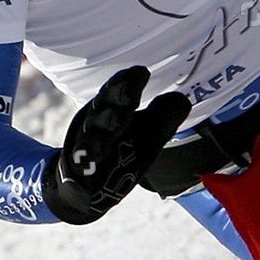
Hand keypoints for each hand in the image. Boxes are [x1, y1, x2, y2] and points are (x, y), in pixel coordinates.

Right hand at [43, 66, 190, 224]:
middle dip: (118, 98)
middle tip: (133, 93)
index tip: (141, 72)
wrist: (91, 187)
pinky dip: (85, 164)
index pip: (119, 91)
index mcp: (113, 110)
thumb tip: (180, 99)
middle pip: (106, 106)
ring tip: (120, 119)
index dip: (128, 82)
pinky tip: (93, 160)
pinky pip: (81, 166)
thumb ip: (164, 117)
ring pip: (93, 133)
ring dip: (105, 125)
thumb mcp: (147, 133)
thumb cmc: (122, 151)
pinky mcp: (80, 170)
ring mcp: (86, 145)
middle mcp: (98, 124)